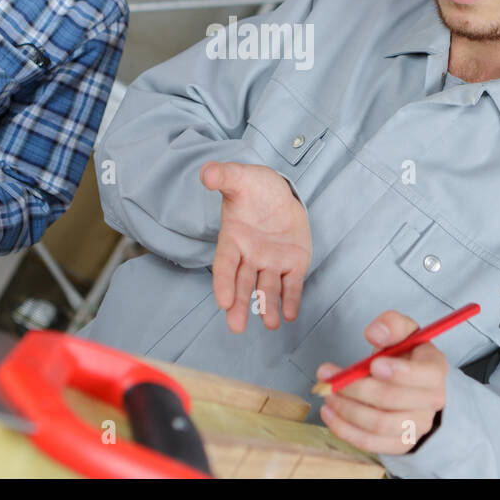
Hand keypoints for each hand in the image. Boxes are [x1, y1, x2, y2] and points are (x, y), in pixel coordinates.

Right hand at [200, 161, 310, 332]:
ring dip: (267, 306)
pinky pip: (291, 284)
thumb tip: (207, 173)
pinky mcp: (293, 263)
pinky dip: (291, 299)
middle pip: (243, 284)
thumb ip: (223, 176)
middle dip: (240, 305)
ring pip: (267, 288)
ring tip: (270, 324)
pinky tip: (289, 315)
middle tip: (236, 327)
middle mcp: (250, 256)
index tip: (222, 302)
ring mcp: (272, 261)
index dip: (223, 283)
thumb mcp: (239, 177)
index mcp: (233, 239)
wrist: (278, 192)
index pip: (225, 265)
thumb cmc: (254, 188)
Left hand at [316, 310, 447, 455]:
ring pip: (379, 424)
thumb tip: (374, 332)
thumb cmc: (403, 355)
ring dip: (347, 410)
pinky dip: (345, 430)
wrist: (408, 383)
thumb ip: (391, 324)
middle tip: (331, 378)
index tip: (373, 364)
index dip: (399, 372)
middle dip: (356, 388)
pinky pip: (371, 443)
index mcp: (435, 369)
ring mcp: (417, 425)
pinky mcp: (400, 443)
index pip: (425, 375)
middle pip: (392, 400)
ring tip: (327, 394)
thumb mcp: (401, 331)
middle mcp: (432, 400)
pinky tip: (329, 414)